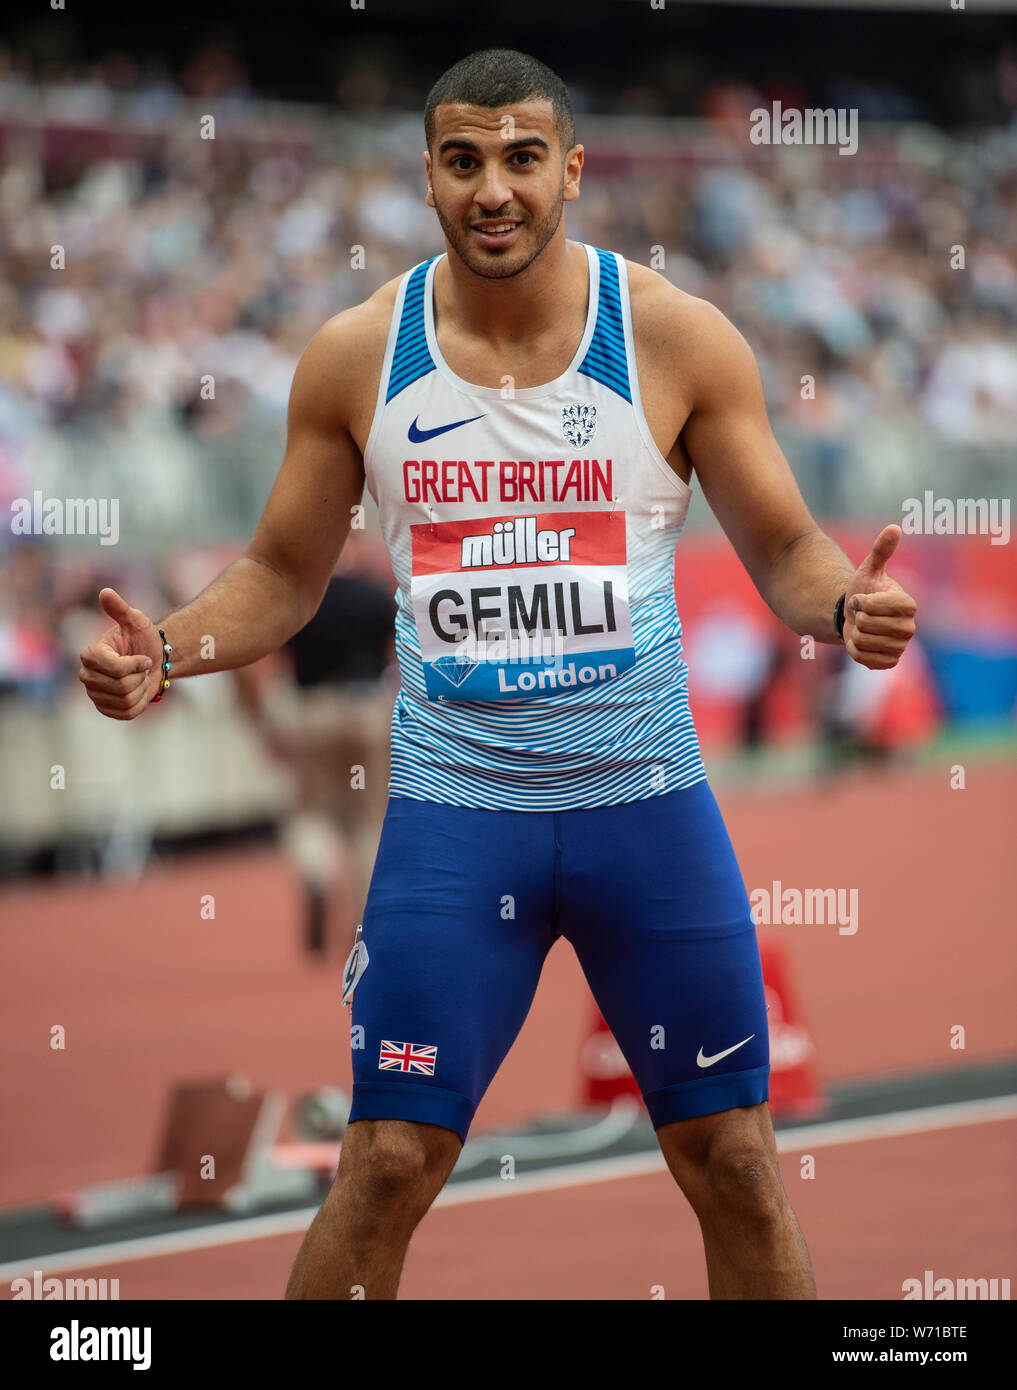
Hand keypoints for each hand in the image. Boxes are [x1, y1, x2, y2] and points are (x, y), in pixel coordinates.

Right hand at [79, 588, 162, 719]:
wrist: (154, 659)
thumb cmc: (143, 638)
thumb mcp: (136, 621)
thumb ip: (120, 609)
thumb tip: (105, 592)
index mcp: (90, 654)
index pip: (116, 669)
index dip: (137, 665)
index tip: (143, 658)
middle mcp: (86, 675)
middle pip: (122, 686)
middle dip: (140, 677)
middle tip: (141, 668)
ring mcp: (94, 694)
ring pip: (126, 701)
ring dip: (141, 690)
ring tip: (139, 679)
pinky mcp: (105, 709)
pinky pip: (128, 714)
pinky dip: (140, 703)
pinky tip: (138, 692)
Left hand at [843, 525, 916, 670]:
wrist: (856, 617)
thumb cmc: (865, 590)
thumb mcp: (869, 569)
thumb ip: (881, 550)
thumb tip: (894, 528)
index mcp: (908, 605)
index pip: (872, 606)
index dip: (860, 601)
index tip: (862, 598)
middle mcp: (909, 628)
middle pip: (865, 624)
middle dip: (856, 617)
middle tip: (861, 613)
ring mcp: (900, 647)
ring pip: (861, 641)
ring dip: (853, 632)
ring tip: (862, 627)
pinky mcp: (889, 662)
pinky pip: (861, 657)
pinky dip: (853, 649)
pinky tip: (861, 641)